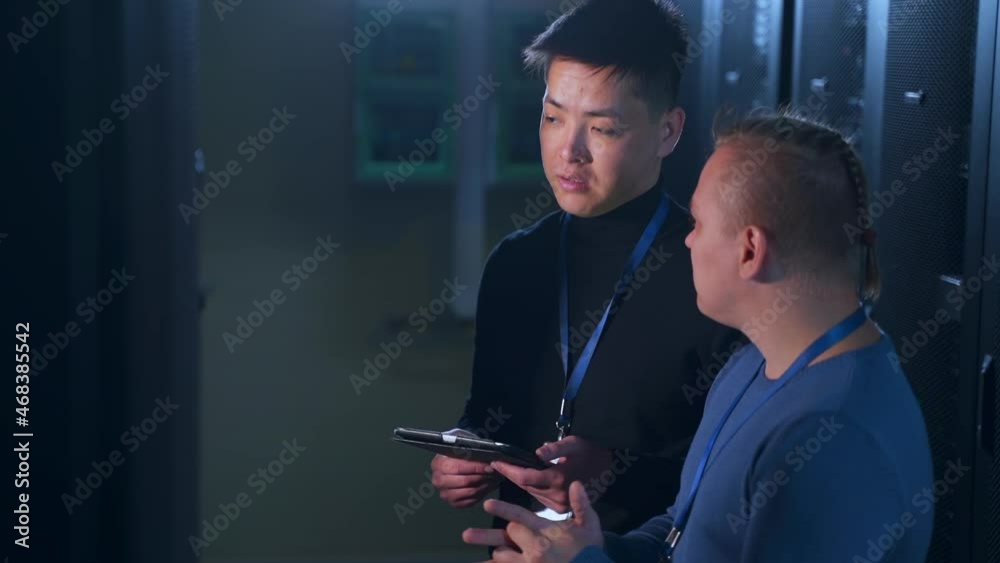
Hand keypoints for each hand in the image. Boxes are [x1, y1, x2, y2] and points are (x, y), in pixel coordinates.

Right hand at [430, 453, 501, 507]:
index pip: (456, 467)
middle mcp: (438, 480)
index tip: (488, 466)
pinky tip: (485, 485)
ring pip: (468, 492)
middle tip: (492, 472)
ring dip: (483, 485)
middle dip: (480, 476)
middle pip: (463, 481)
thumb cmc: (462, 451)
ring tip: (491, 478)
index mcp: (438, 463)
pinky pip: (470, 501)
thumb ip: (471, 448)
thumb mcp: (464, 443)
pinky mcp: (453, 502)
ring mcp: (444, 493)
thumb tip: (484, 454)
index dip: (474, 467)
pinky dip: (481, 493)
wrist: (460, 460)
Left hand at [462, 481, 603, 561]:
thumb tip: (576, 483)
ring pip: (502, 556)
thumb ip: (581, 504)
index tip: (487, 505)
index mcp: (545, 532)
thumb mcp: (589, 524)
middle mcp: (534, 549)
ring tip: (478, 551)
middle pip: (506, 536)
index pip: (520, 517)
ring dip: (494, 553)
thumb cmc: (589, 550)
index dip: (503, 510)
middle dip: (494, 534)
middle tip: (467, 534)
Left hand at [490, 436, 611, 512]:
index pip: (525, 477)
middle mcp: (557, 495)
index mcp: (558, 478)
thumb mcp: (573, 444)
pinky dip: (532, 489)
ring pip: (531, 494)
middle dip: (512, 475)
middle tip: (499, 465)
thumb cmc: (589, 450)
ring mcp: (559, 504)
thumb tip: (537, 451)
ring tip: (510, 470)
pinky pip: (540, 498)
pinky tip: (527, 480)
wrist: (608, 467)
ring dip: (521, 483)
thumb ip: (554, 449)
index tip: (496, 462)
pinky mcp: (562, 508)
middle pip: (525, 487)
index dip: (508, 470)